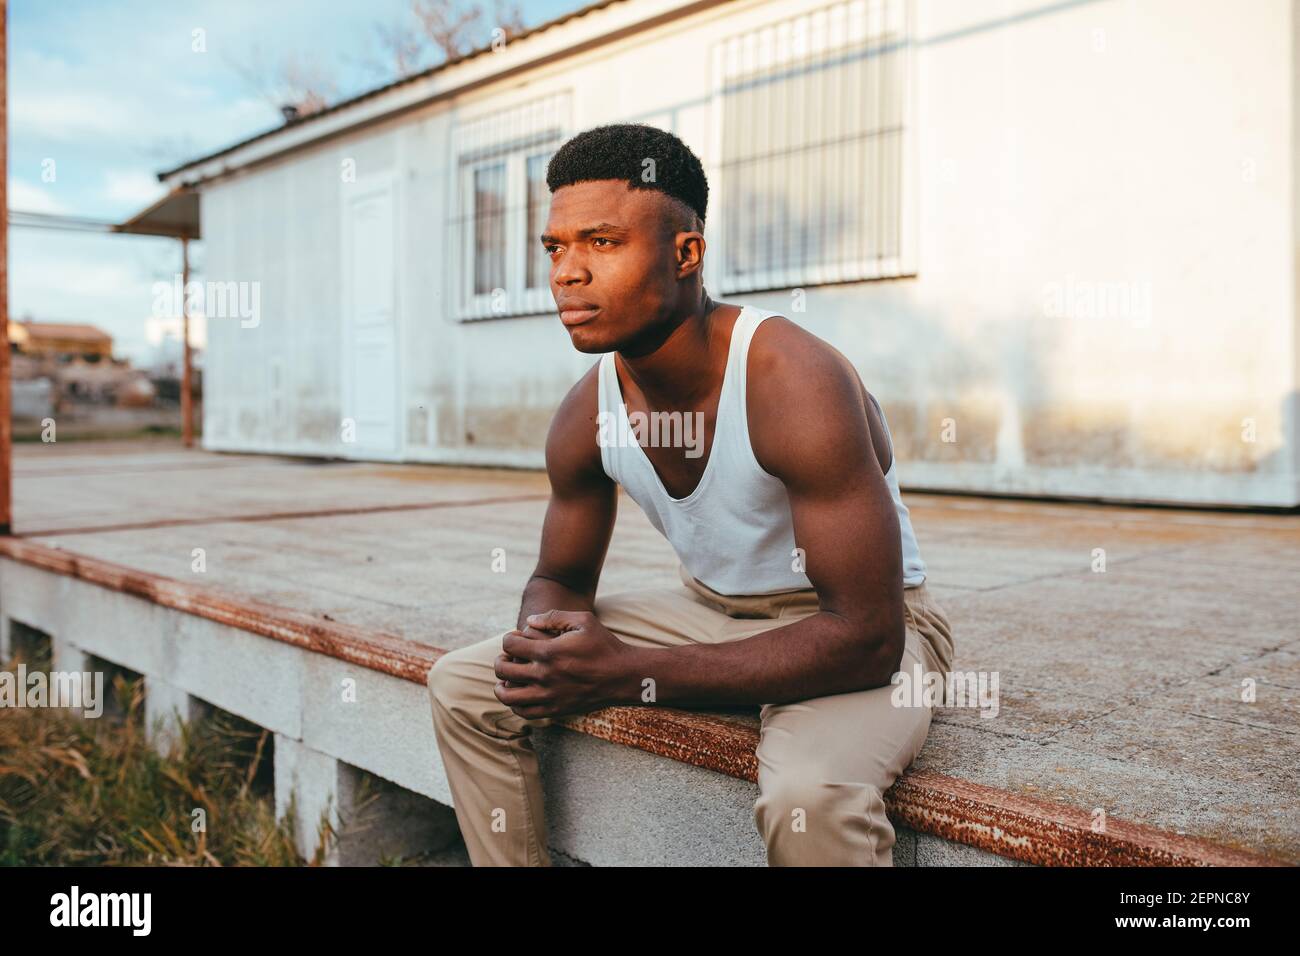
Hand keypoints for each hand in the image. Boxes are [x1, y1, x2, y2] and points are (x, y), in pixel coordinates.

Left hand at [494, 610, 635, 719]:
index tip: (516, 639)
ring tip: (506, 678)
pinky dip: (515, 703)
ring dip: (501, 684)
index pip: (510, 644)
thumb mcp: (583, 620)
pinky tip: (520, 694)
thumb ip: (553, 616)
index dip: (508, 638)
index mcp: (549, 652)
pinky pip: (523, 711)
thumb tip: (528, 621)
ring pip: (507, 695)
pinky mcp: (555, 710)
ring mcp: (548, 696)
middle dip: (501, 659)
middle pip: (503, 668)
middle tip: (508, 657)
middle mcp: (545, 676)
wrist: (622, 676)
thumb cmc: (603, 645)